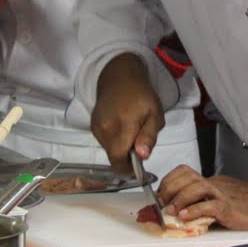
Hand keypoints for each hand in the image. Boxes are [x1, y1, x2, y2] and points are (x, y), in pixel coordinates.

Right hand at [90, 54, 164, 170]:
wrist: (119, 78)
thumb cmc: (142, 96)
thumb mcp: (155, 114)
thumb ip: (149, 136)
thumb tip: (142, 156)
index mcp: (124, 124)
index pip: (119, 157)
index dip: (127, 168)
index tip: (137, 169)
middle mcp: (106, 127)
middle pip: (113, 156)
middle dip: (126, 158)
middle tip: (138, 146)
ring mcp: (96, 126)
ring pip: (108, 150)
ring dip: (119, 148)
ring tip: (130, 133)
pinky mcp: (92, 125)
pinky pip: (103, 142)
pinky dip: (113, 141)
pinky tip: (120, 128)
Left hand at [157, 169, 247, 231]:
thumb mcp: (224, 199)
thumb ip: (207, 203)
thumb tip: (187, 214)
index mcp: (212, 182)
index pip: (184, 173)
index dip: (169, 183)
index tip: (160, 196)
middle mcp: (214, 185)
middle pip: (185, 177)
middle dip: (168, 189)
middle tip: (161, 203)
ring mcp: (222, 195)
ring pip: (195, 188)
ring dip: (179, 199)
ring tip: (171, 211)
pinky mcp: (229, 208)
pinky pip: (209, 206)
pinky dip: (195, 211)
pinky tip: (186, 218)